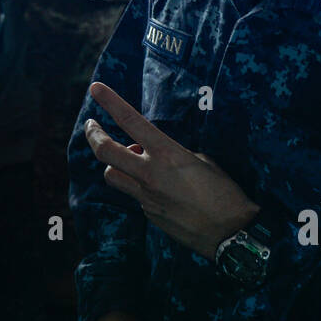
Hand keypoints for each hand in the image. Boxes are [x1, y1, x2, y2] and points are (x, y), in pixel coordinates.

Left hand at [82, 81, 259, 260]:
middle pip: (105, 151)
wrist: (229, 232)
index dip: (110, 102)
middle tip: (91, 125)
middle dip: (94, 134)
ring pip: (112, 175)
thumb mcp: (201, 160)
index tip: (95, 88)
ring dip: (115, 164)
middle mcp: (151, 173)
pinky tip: (159, 189)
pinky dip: (139, 186)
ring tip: (130, 161)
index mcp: (168, 153)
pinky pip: (133, 194)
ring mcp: (146, 196)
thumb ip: (172, 153)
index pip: (131, 121)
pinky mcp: (148, 214)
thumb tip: (154, 154)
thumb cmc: (223, 192)